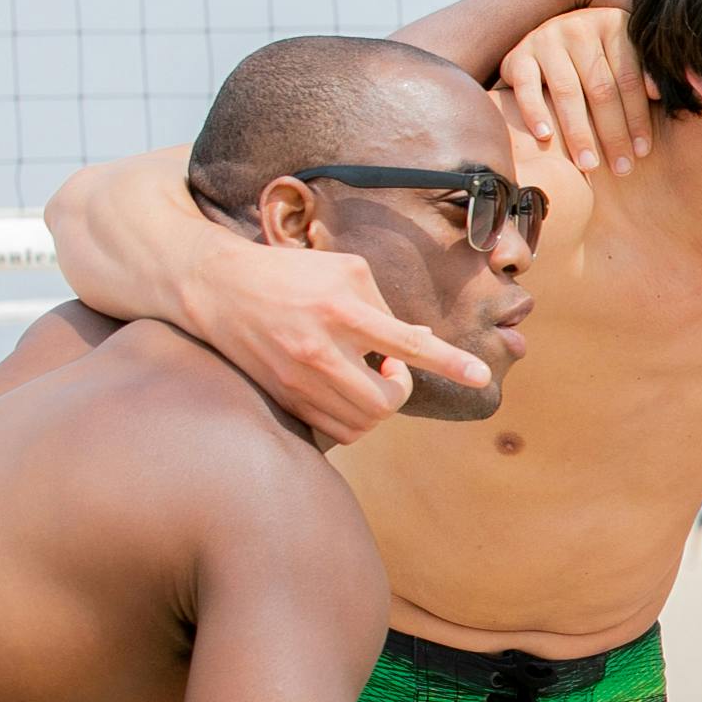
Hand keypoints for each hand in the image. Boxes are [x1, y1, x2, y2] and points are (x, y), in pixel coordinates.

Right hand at [187, 239, 492, 446]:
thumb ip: (386, 309)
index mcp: (342, 310)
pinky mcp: (282, 397)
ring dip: (377, 404)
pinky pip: (334, 429)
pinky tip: (344, 388)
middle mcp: (319, 349)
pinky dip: (352, 417)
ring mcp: (298, 379)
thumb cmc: (292, 273)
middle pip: (385, 401)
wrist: (218, 288)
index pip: (407, 344)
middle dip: (401, 389)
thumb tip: (423, 346)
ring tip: (365, 373)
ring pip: (361, 423)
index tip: (483, 377)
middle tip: (389, 365)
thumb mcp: (347, 272)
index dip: (449, 363)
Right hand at [503, 8, 653, 174]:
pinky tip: (546, 138)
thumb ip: (666, 73)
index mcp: (614, 26)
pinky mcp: (518, 53)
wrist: (549, 33)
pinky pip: (526, 86)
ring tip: (589, 165)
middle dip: (613, 134)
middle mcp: (580, 27)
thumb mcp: (635, 55)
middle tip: (622, 169)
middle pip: (601, 89)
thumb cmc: (601, 57)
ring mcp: (546, 38)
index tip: (644, 151)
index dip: (639, 118)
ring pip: (566, 92)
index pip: (630, 79)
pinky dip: (535, 112)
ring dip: (579, 132)